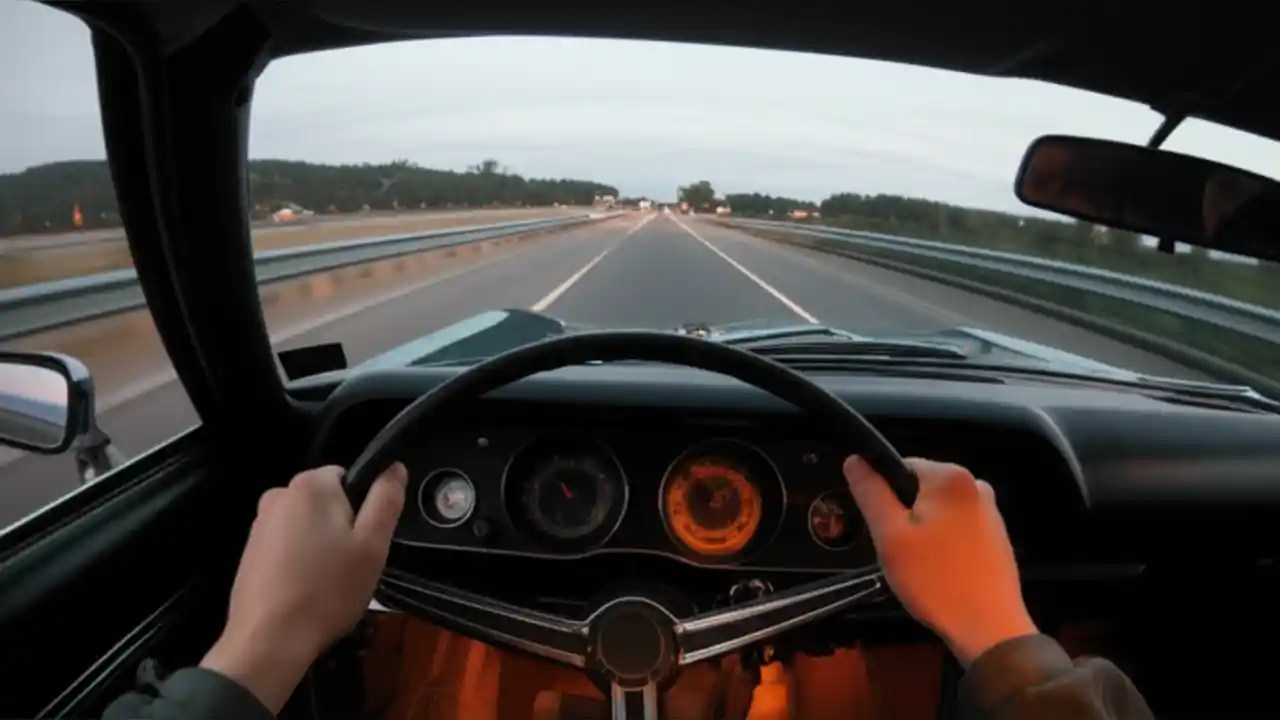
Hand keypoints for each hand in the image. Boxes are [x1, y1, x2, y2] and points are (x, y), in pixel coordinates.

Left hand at [201, 463, 406, 712]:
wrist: (269, 641)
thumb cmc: (328, 589)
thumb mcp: (372, 544)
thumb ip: (386, 498)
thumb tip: (394, 465)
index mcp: (309, 484)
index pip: (350, 478)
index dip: (364, 509)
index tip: (365, 543)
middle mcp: (278, 494)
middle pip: (327, 502)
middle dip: (342, 528)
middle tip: (350, 566)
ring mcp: (258, 524)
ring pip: (307, 525)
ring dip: (320, 546)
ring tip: (327, 583)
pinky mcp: (249, 552)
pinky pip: (286, 545)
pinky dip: (299, 561)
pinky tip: (304, 591)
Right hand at [844, 456, 1036, 666]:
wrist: (988, 628)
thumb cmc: (934, 578)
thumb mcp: (889, 535)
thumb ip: (870, 492)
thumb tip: (855, 459)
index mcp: (950, 476)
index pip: (901, 467)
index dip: (884, 496)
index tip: (884, 529)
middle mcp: (976, 485)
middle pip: (921, 490)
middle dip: (905, 517)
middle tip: (901, 553)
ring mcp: (991, 512)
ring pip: (938, 513)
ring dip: (924, 533)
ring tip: (921, 567)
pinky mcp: (997, 538)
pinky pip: (958, 530)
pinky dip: (944, 546)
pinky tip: (942, 573)